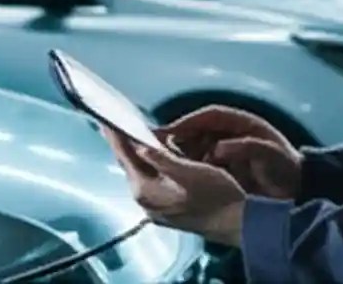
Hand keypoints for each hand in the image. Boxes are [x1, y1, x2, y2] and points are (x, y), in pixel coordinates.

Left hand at [101, 127, 246, 246]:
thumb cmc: (217, 197)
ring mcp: (154, 206)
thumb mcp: (190, 172)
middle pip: (128, 164)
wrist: (237, 223)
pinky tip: (155, 154)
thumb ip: (162, 158)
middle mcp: (145, 200)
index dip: (115, 135)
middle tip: (116, 122)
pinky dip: (149, 163)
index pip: (124, 156)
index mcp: (146, 190)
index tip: (105, 119)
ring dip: (138, 152)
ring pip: (139, 171)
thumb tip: (140, 145)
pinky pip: (150, 179)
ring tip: (134, 133)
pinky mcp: (165, 207)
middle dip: (124, 142)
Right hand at [157, 105, 302, 199]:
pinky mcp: (222, 166)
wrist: (298, 191)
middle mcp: (229, 132)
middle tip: (154, 147)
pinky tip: (177, 175)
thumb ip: (245, 148)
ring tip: (160, 163)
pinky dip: (188, 167)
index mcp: (241, 122)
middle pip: (197, 129)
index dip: (187, 122)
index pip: (208, 116)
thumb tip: (217, 149)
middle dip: (176, 137)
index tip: (168, 131)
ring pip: (195, 146)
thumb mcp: (269, 154)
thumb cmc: (285, 168)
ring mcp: (225, 149)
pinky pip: (200, 162)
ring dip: (179, 153)